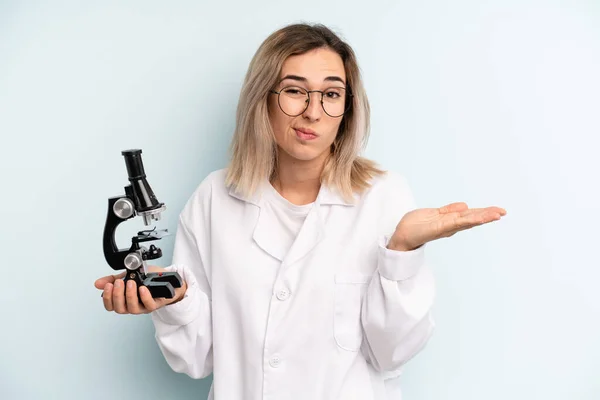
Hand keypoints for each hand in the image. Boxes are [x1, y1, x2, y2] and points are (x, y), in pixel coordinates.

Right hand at [94, 266, 187, 314]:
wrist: (168, 279)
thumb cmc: (148, 279)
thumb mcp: (129, 276)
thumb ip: (114, 279)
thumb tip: (97, 283)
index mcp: (124, 301)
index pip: (110, 306)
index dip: (107, 298)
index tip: (108, 286)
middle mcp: (133, 306)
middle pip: (120, 308)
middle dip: (117, 295)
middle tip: (119, 282)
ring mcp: (144, 307)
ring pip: (132, 308)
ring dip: (129, 295)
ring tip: (130, 283)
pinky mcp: (156, 304)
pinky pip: (148, 305)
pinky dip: (144, 297)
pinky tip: (142, 288)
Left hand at [388, 202, 506, 250]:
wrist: (401, 235)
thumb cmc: (414, 225)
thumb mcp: (433, 213)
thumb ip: (448, 210)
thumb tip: (465, 205)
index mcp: (450, 220)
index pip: (469, 215)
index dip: (483, 213)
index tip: (497, 210)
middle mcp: (451, 225)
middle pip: (472, 218)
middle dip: (488, 215)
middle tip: (503, 212)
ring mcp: (446, 227)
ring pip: (467, 221)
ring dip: (482, 217)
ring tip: (496, 214)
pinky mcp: (439, 228)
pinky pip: (456, 223)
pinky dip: (468, 220)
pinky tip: (478, 217)